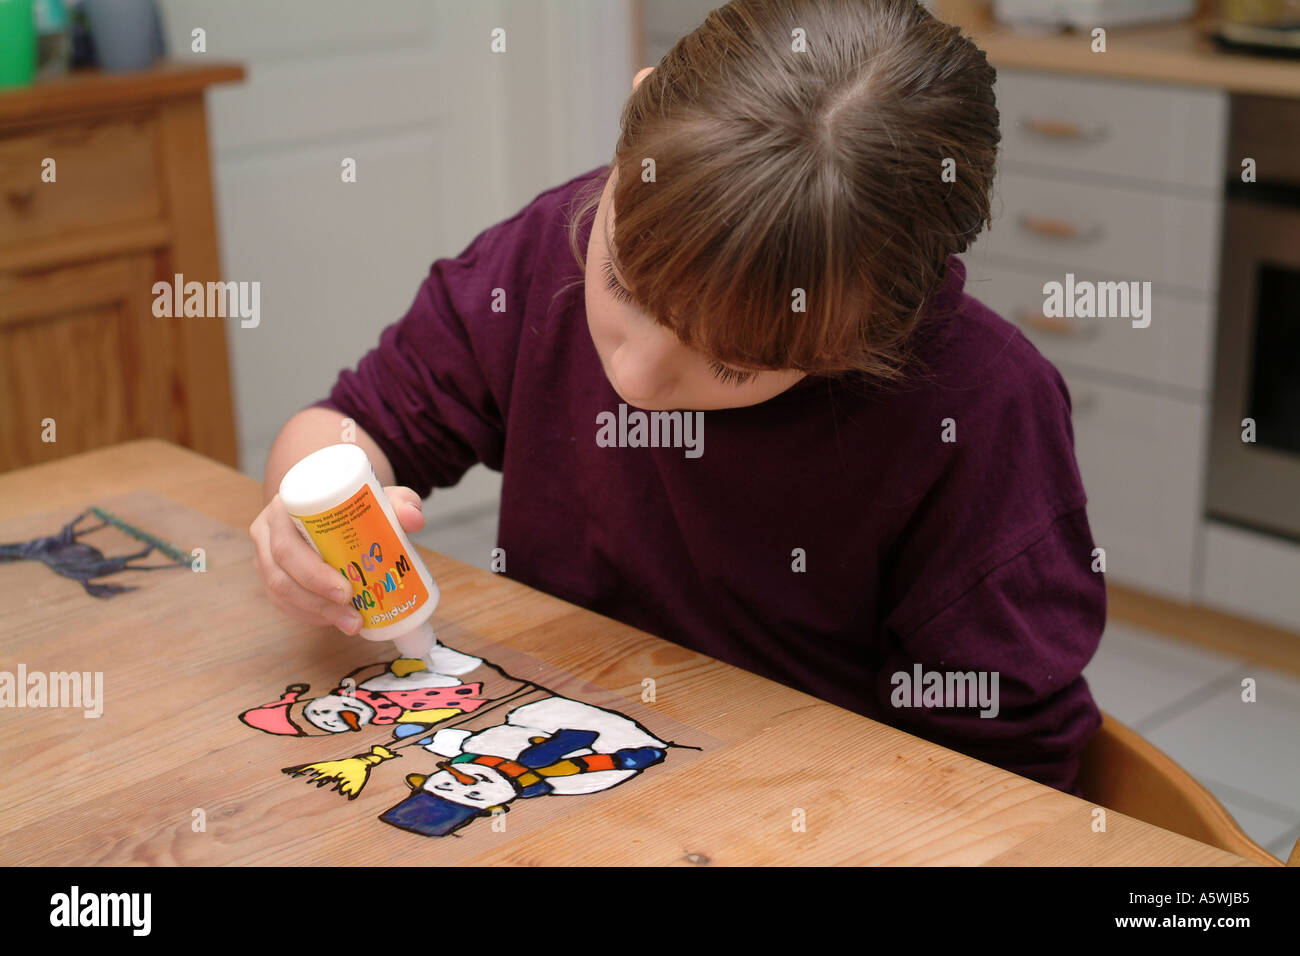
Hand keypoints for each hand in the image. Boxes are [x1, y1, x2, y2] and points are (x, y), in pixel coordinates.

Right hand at [249, 486, 424, 634]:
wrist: (331, 502)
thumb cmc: (352, 501)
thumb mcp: (376, 496)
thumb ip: (400, 502)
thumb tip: (414, 519)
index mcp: (285, 506)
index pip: (287, 542)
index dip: (312, 572)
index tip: (347, 590)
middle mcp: (268, 530)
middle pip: (281, 571)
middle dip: (317, 598)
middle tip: (352, 610)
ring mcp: (265, 554)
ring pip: (280, 591)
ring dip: (316, 612)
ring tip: (351, 623)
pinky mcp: (272, 574)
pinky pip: (282, 601)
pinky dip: (308, 614)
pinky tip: (334, 621)